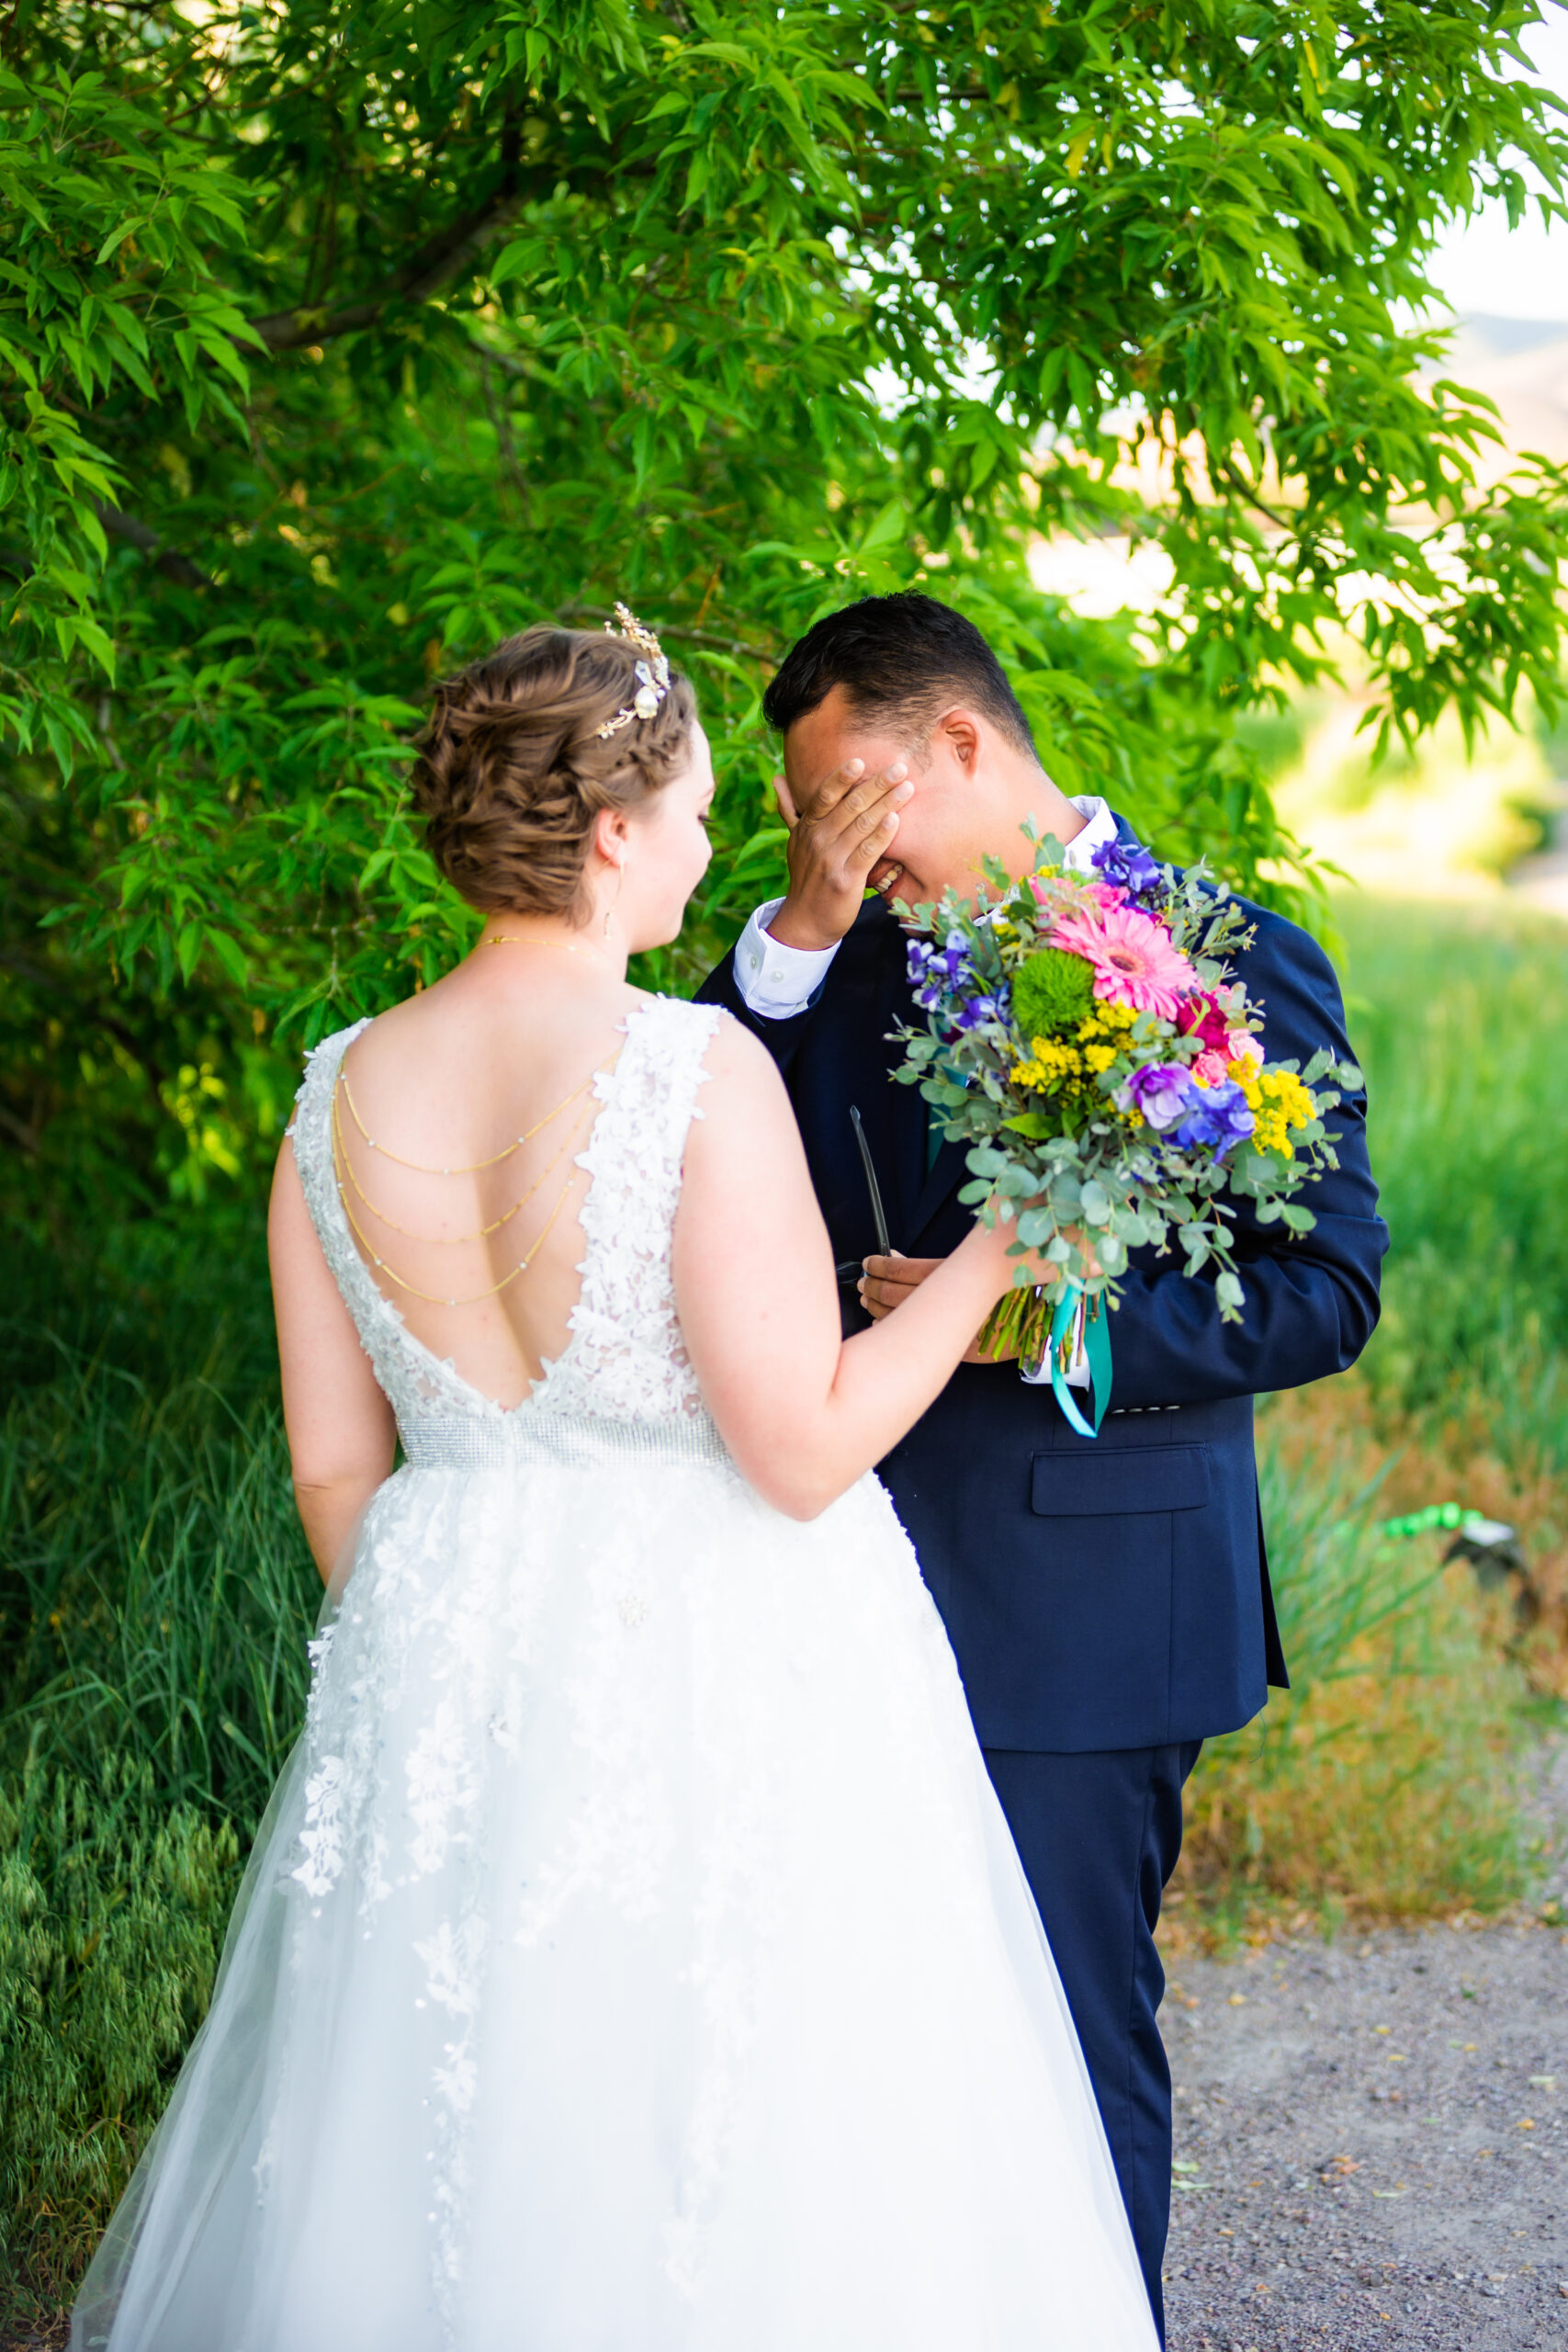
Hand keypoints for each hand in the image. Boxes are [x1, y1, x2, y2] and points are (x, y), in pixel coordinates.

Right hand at [767, 757, 913, 951]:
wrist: (805, 921)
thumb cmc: (807, 877)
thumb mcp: (794, 841)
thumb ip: (790, 809)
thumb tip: (777, 777)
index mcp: (807, 828)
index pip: (824, 795)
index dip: (841, 777)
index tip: (860, 761)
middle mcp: (817, 840)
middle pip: (850, 805)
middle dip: (877, 784)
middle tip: (900, 767)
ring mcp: (830, 860)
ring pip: (862, 824)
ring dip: (887, 803)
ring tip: (908, 787)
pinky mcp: (845, 880)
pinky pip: (867, 852)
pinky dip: (882, 834)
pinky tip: (896, 819)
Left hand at [858, 1251, 1021, 1363]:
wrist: (1048, 1319)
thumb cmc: (1014, 1283)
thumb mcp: (981, 1261)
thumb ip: (936, 1262)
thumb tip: (894, 1257)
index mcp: (963, 1275)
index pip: (907, 1270)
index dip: (883, 1266)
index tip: (869, 1261)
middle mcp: (959, 1303)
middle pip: (899, 1295)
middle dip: (874, 1287)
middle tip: (862, 1281)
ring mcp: (959, 1330)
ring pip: (903, 1319)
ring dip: (878, 1307)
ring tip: (866, 1298)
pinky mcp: (964, 1352)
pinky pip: (917, 1342)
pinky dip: (894, 1330)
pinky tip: (882, 1322)